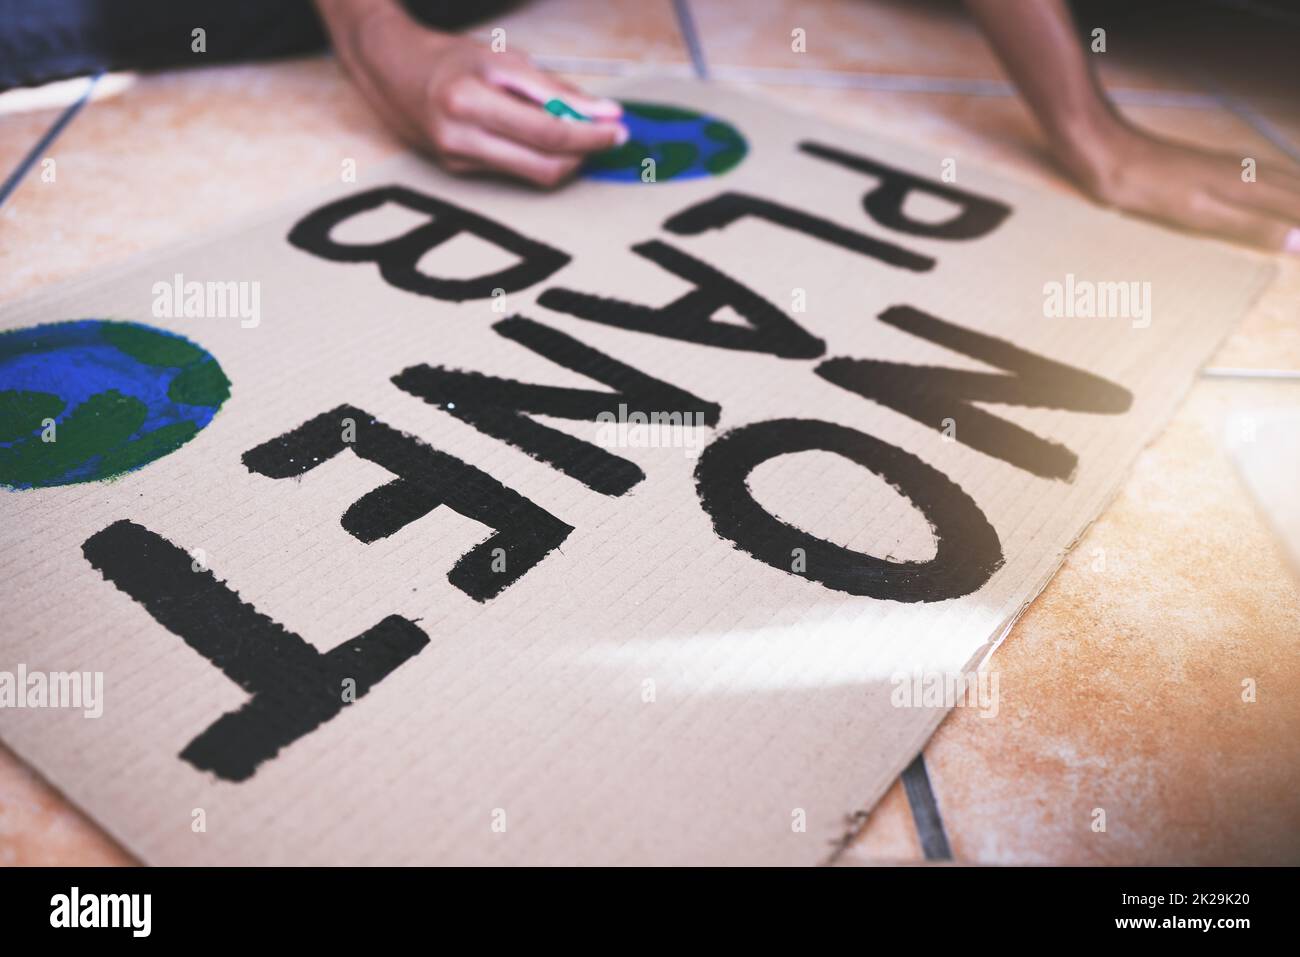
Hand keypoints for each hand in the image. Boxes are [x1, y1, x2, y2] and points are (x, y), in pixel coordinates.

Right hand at [320, 0, 626, 186]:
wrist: (392, 72)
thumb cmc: (452, 59)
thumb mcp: (505, 59)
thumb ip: (554, 90)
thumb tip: (603, 114)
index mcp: (469, 99)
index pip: (547, 131)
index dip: (590, 135)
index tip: (619, 129)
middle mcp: (459, 137)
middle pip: (545, 165)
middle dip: (585, 154)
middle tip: (609, 137)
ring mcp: (457, 160)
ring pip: (533, 176)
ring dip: (566, 159)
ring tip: (581, 136)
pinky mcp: (458, 173)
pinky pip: (514, 172)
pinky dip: (539, 158)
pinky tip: (544, 141)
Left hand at [1061, 123, 1299, 252]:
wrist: (1110, 155)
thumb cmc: (1150, 187)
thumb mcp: (1201, 215)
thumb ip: (1251, 226)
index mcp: (1251, 183)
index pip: (1299, 205)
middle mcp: (1250, 169)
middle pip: (1297, 190)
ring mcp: (1233, 164)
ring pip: (1284, 180)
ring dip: (1297, 199)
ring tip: (1299, 218)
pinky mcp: (1215, 166)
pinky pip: (1265, 178)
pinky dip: (1281, 191)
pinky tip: (1273, 196)